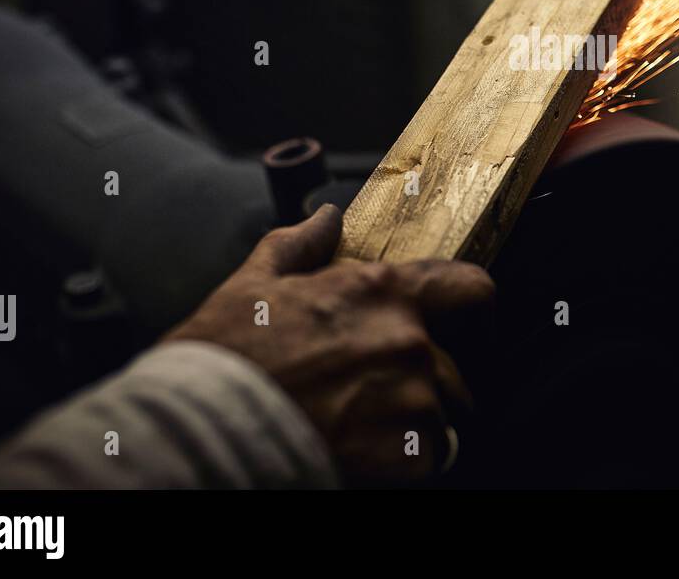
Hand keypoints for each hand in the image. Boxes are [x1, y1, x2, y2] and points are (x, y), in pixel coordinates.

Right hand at [164, 204, 493, 483]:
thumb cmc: (224, 355)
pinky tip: (366, 454)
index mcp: (383, 292)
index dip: (475, 311)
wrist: (202, 428)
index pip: (474, 289)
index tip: (467, 328)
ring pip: (445, 415)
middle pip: (458, 367)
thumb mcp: (255, 282)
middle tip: (385, 395)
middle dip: (430, 382)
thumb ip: (300, 245)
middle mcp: (409, 341)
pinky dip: (407, 460)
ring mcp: (413, 399)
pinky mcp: (407, 452)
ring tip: (367, 428)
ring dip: (418, 423)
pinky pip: (431, 457)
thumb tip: (326, 218)